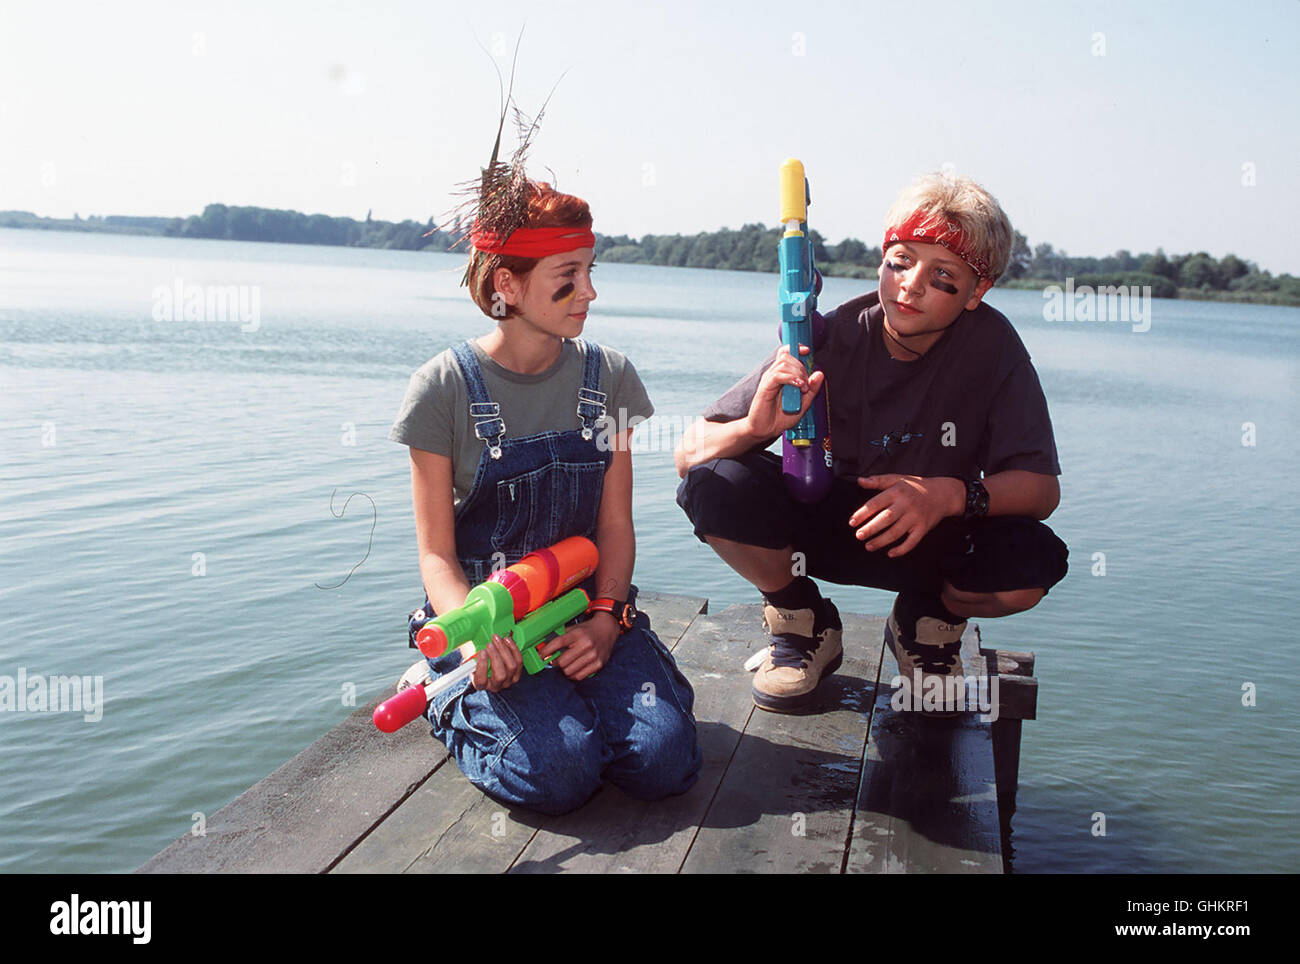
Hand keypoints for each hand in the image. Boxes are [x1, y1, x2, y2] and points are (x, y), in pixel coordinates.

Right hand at [469, 634, 523, 692]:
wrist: (487, 664)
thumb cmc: (477, 662)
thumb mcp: (469, 661)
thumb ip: (469, 658)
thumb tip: (471, 652)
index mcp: (480, 685)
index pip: (481, 681)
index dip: (482, 666)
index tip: (481, 652)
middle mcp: (496, 686)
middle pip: (500, 675)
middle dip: (495, 657)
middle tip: (490, 644)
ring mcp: (508, 681)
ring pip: (511, 667)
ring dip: (504, 650)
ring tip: (497, 639)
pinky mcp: (517, 674)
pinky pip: (519, 661)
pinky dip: (514, 649)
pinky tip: (507, 640)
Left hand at [538, 613, 619, 680]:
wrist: (608, 629)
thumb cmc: (588, 630)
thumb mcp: (574, 629)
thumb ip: (561, 636)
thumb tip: (543, 647)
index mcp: (578, 634)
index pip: (558, 643)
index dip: (546, 651)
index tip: (541, 656)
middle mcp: (586, 644)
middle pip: (562, 661)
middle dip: (556, 663)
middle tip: (555, 661)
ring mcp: (593, 655)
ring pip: (569, 671)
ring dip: (564, 669)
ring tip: (565, 665)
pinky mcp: (599, 664)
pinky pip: (579, 676)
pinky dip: (573, 674)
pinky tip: (573, 669)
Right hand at [744, 345, 824, 440]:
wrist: (765, 430)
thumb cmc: (781, 417)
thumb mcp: (803, 404)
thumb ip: (812, 390)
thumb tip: (819, 373)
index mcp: (781, 375)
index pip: (785, 353)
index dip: (795, 348)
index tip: (806, 351)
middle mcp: (773, 374)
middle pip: (787, 357)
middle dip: (802, 367)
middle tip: (806, 385)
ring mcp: (768, 380)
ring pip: (783, 364)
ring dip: (798, 374)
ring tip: (802, 389)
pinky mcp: (765, 388)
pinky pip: (777, 375)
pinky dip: (791, 378)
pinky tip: (798, 386)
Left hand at [849, 474, 963, 557]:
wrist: (942, 494)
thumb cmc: (915, 486)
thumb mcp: (897, 479)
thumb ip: (878, 481)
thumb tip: (859, 481)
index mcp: (897, 492)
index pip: (876, 503)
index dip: (862, 513)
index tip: (852, 522)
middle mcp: (906, 505)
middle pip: (885, 519)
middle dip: (870, 529)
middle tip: (858, 536)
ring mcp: (916, 517)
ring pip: (896, 532)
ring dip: (881, 541)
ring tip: (868, 546)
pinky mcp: (923, 528)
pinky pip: (912, 542)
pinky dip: (901, 549)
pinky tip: (890, 553)